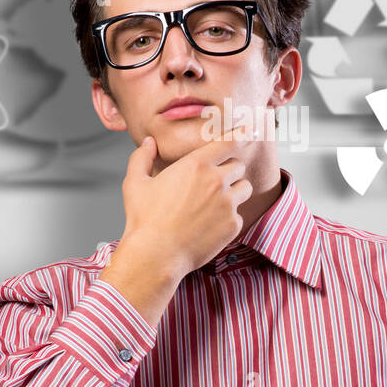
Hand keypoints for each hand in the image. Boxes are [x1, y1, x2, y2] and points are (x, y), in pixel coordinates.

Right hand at [118, 117, 255, 278]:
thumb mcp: (135, 183)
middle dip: (228, 170)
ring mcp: (227, 204)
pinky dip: (229, 217)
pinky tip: (210, 225)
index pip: (228, 142)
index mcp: (195, 165)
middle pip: (238, 166)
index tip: (250, 130)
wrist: (155, 256)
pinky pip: (239, 214)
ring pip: (245, 188)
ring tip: (217, 202)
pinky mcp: (233, 225)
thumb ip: (142, 157)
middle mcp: (216, 181)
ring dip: (235, 191)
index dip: (241, 134)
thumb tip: (149, 143)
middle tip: (213, 182)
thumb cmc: (143, 220)